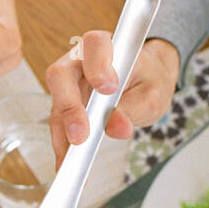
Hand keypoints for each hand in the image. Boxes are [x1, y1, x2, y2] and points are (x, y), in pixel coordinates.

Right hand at [46, 34, 178, 165]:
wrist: (146, 83)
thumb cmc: (149, 81)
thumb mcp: (152, 95)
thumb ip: (134, 108)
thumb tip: (117, 128)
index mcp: (107, 46)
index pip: (95, 44)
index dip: (97, 65)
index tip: (108, 88)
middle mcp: (80, 60)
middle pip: (61, 75)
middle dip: (69, 107)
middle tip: (80, 136)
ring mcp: (70, 83)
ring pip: (56, 104)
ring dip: (62, 134)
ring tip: (70, 162)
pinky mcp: (66, 104)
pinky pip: (59, 124)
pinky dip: (62, 145)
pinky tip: (66, 163)